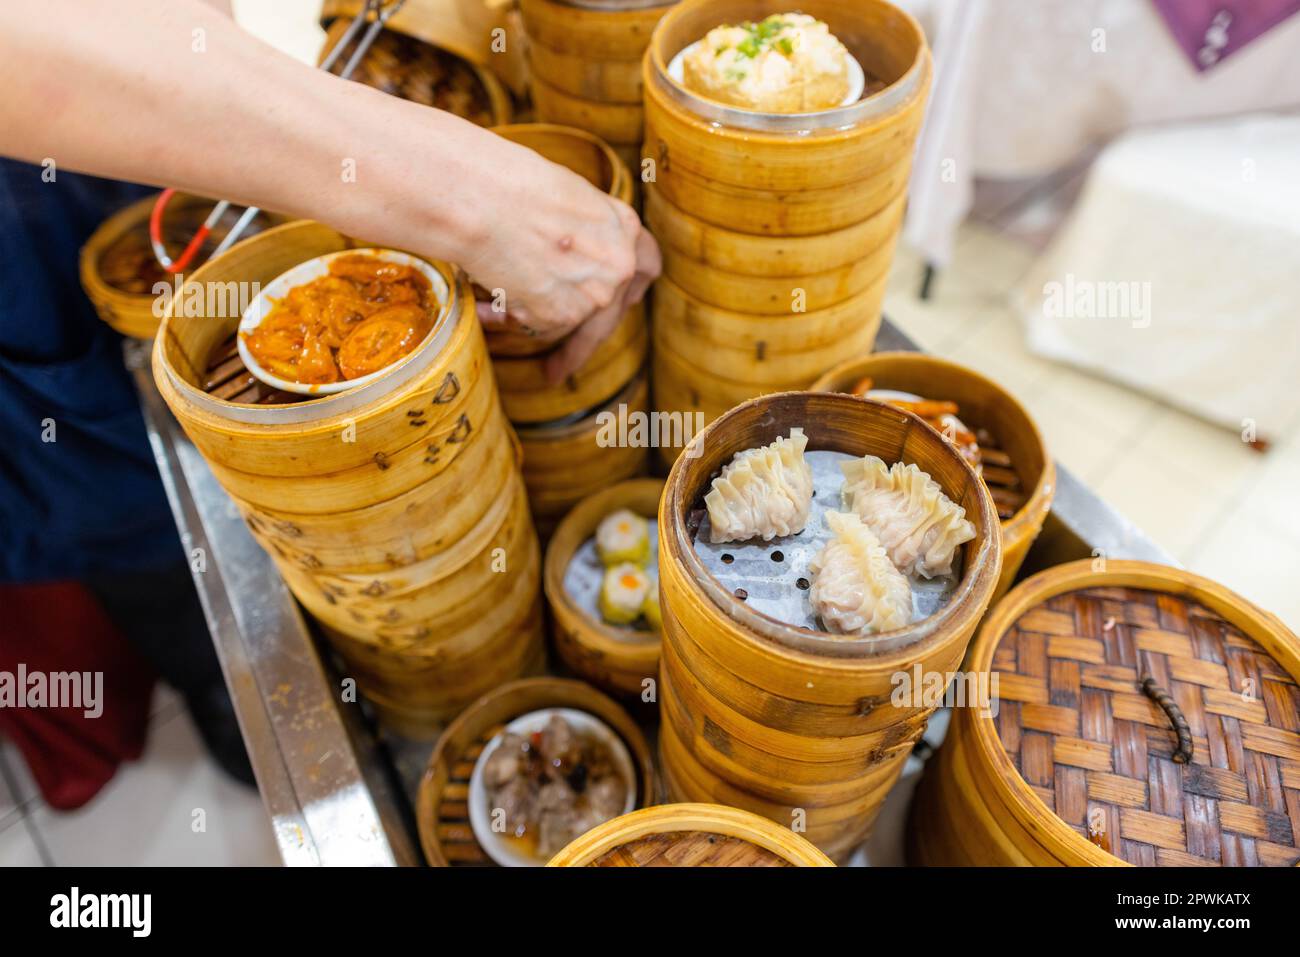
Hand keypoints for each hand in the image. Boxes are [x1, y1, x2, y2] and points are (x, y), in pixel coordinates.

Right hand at [458, 136, 659, 380]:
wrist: (486, 201)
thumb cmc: (516, 185)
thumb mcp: (570, 197)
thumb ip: (586, 231)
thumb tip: (575, 253)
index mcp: (624, 228)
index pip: (647, 265)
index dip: (634, 285)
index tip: (627, 299)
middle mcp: (617, 267)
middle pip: (609, 314)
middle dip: (585, 339)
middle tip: (563, 361)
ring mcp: (591, 296)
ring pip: (570, 324)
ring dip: (534, 318)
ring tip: (492, 305)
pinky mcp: (559, 317)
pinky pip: (539, 328)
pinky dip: (510, 320)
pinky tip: (485, 306)